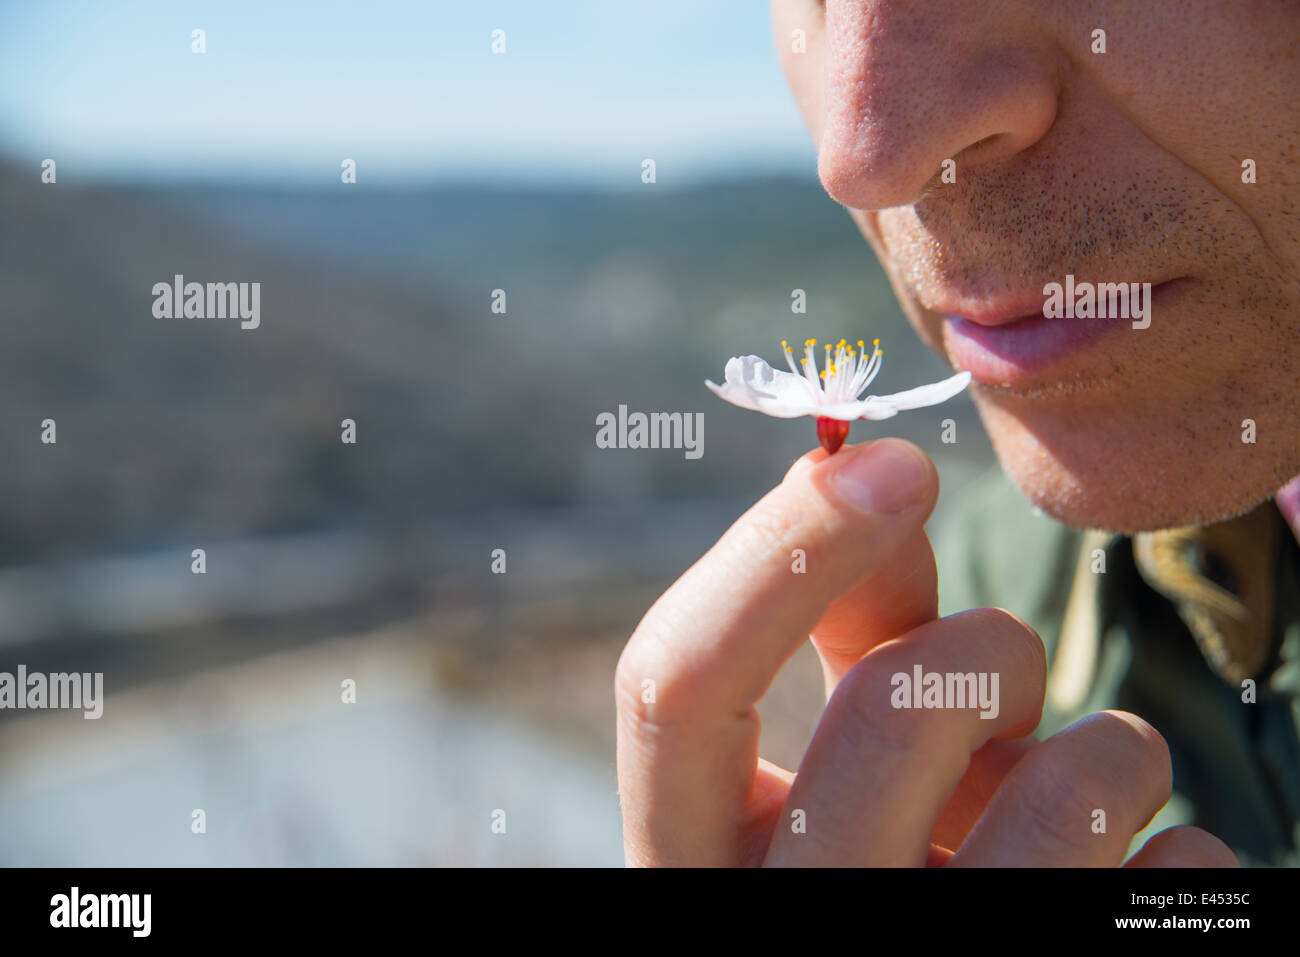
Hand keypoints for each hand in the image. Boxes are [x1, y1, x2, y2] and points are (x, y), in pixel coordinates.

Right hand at [615, 439, 1236, 865]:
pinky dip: (1173, 844)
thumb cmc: (879, 868)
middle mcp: (780, 927)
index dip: (778, 549)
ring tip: (1088, 784)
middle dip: (983, 651)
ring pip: (1062, 794)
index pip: (673, 685)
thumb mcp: (834, 770)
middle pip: (888, 712)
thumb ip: (836, 630)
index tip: (889, 465)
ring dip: (1103, 751)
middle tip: (1004, 677)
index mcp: (692, 858)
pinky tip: (1126, 874)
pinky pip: (1172, 870)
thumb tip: (861, 469)